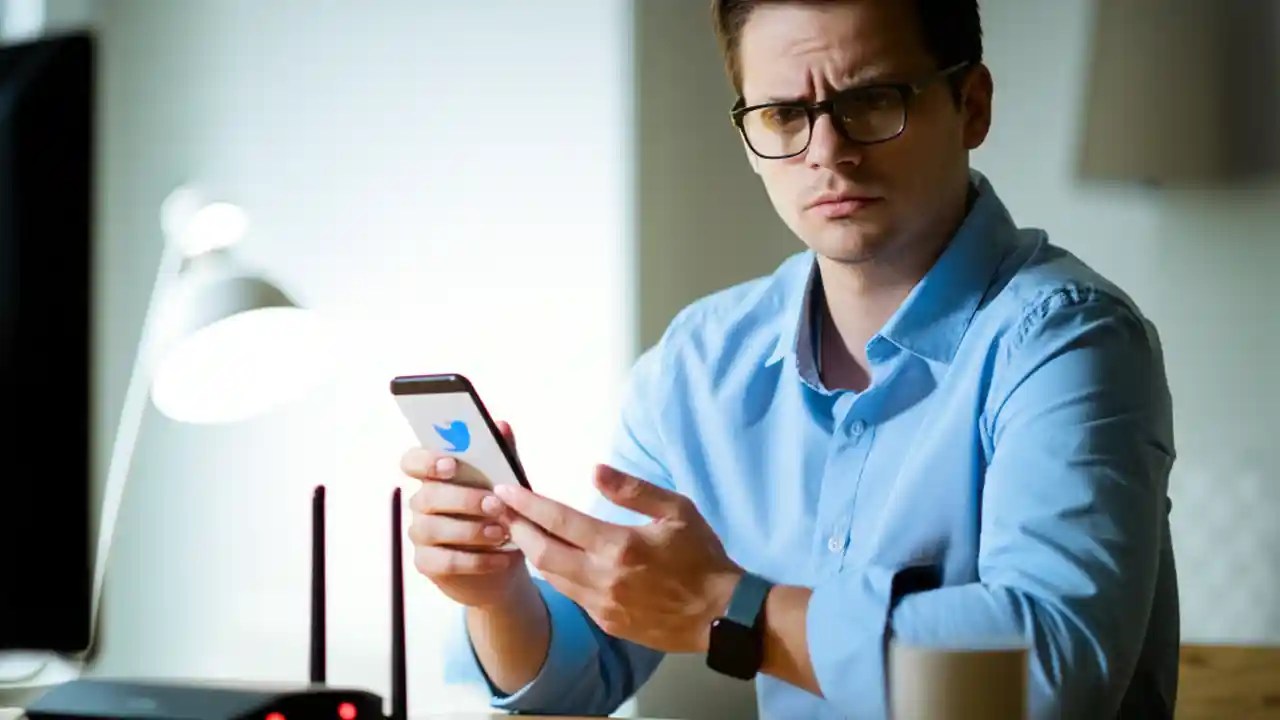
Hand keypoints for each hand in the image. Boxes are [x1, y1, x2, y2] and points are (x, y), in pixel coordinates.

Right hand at [402, 421, 529, 608]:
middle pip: (427, 496)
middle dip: (463, 499)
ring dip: (470, 530)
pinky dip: (476, 560)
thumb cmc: (501, 514)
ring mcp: (421, 534)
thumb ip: (503, 455)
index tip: (451, 465)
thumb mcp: (508, 484)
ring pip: (432, 528)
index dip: (425, 461)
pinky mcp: (427, 563)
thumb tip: (502, 425)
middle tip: (495, 505)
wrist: (504, 562)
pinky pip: (444, 561)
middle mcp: (422, 503)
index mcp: (436, 477)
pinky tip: (501, 558)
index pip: (412, 461)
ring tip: (502, 533)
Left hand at [494, 466, 742, 653]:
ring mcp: (601, 605)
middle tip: (498, 510)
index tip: (505, 490)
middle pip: (541, 552)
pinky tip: (552, 558)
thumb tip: (594, 471)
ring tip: (518, 531)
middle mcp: (603, 578)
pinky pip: (570, 594)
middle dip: (515, 528)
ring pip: (550, 576)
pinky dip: (555, 573)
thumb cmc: (702, 557)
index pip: (559, 520)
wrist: (721, 614)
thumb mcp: (677, 511)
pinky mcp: (606, 622)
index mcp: (619, 546)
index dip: (526, 503)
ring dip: (531, 552)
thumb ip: (633, 490)